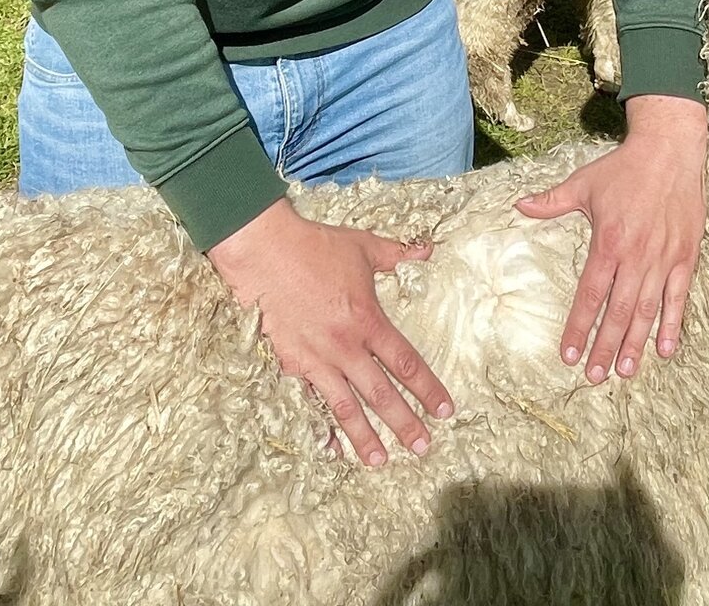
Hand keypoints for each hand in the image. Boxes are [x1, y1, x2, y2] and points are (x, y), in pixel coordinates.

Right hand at [207, 198, 451, 466]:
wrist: (263, 251)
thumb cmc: (314, 246)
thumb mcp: (362, 246)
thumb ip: (396, 254)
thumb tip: (426, 251)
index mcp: (367, 319)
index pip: (405, 363)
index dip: (427, 388)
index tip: (445, 410)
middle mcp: (345, 346)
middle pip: (381, 394)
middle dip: (404, 423)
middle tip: (423, 448)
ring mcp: (315, 358)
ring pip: (345, 406)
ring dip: (365, 437)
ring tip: (381, 462)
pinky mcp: (289, 363)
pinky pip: (310, 401)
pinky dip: (322, 426)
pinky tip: (332, 448)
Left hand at [515, 94, 707, 382]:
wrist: (671, 150)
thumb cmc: (624, 167)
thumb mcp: (583, 183)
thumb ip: (552, 201)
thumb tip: (519, 205)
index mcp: (608, 242)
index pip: (590, 295)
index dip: (578, 328)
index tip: (568, 355)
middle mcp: (636, 256)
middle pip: (618, 311)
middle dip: (605, 347)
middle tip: (595, 376)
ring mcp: (663, 258)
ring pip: (647, 310)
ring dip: (636, 343)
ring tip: (626, 371)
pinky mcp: (686, 256)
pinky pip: (679, 297)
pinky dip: (672, 323)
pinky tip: (665, 349)